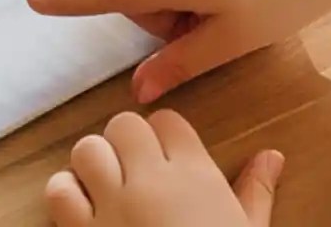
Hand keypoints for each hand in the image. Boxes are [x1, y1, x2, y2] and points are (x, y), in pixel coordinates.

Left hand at [45, 111, 283, 226]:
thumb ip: (256, 192)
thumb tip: (272, 155)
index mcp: (196, 176)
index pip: (167, 121)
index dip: (164, 136)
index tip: (166, 158)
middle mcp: (152, 181)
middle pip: (123, 125)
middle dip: (125, 143)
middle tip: (134, 171)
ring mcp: (114, 206)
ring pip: (87, 149)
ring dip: (93, 163)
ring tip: (106, 186)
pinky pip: (59, 191)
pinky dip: (65, 193)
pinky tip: (82, 208)